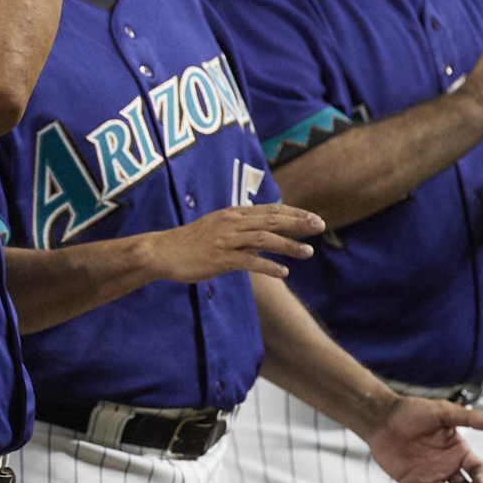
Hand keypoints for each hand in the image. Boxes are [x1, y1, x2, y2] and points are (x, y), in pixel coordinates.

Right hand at [146, 204, 324, 281]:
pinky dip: (267, 266)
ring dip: (288, 245)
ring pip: (264, 238)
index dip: (294, 212)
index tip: (314, 217)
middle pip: (272, 220)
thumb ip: (241, 228)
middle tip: (320, 227)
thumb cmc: (191, 242)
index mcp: (233, 214)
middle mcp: (231, 223)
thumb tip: (265, 232)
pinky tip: (283, 273)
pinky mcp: (219, 258)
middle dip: (298, 223)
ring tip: (308, 252)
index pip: (270, 209)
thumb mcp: (218, 228)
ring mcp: (225, 240)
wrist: (162, 251)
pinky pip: (248, 261)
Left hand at [363, 395, 482, 482]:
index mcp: (458, 451)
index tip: (479, 481)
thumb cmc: (412, 411)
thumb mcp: (442, 411)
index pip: (477, 469)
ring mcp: (430, 475)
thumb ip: (468, 418)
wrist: (382, 418)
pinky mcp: (413, 482)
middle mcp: (447, 466)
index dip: (481, 477)